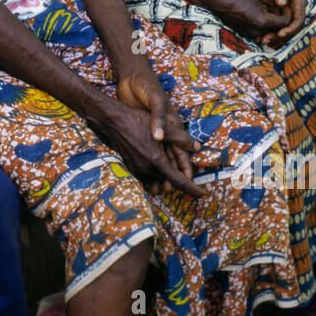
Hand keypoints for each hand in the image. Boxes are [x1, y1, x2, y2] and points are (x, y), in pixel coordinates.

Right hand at [101, 71, 204, 197]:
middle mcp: (147, 170)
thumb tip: (197, 147)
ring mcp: (137, 169)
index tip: (204, 194)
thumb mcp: (164, 128)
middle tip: (191, 178)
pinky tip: (158, 164)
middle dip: (180, 182)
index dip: (193, 189)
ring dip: (166, 179)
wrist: (112, 121)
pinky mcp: (131, 166)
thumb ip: (181, 138)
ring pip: (156, 180)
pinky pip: (147, 176)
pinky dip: (156, 174)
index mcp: (157, 162)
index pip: (179, 182)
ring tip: (175, 172)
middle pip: (168, 183)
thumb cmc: (137, 121)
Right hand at [208, 0, 298, 43]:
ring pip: (267, 31)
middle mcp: (256, 31)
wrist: (217, 0)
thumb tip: (283, 2)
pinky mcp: (243, 32)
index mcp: (262, 21)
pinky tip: (258, 13)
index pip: (284, 23)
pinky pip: (258, 31)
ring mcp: (249, 33)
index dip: (288, 15)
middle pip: (276, 29)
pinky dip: (262, 24)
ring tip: (269, 10)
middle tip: (280, 9)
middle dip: (280, 20)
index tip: (286, 7)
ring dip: (271, 23)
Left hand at [256, 0, 306, 44]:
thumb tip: (282, 4)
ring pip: (279, 25)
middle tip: (268, 40)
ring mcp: (284, 8)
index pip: (298, 20)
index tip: (280, 34)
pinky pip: (272, 20)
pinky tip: (257, 33)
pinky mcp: (274, 7)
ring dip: (272, 33)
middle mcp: (293, 7)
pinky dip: (266, 27)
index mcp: (299, 1)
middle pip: (289, 26)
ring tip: (261, 40)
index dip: (290, 29)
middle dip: (280, 35)